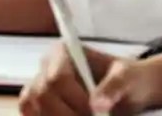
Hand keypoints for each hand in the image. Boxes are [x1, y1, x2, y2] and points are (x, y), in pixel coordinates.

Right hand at [20, 44, 153, 114]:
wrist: (130, 92)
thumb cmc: (129, 79)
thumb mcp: (129, 77)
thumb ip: (115, 86)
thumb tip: (98, 104)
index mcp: (63, 53)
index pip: (57, 78)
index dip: (75, 100)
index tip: (96, 112)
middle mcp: (46, 68)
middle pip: (40, 95)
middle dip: (66, 115)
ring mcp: (40, 88)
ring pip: (31, 107)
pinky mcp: (40, 107)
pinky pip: (32, 115)